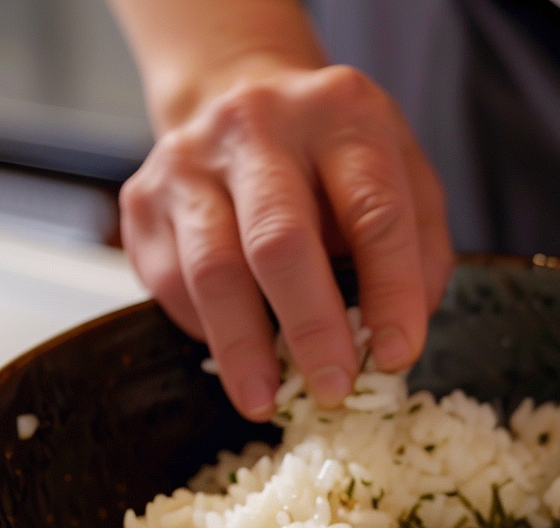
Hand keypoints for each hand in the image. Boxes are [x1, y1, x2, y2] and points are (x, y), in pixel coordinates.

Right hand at [120, 63, 452, 420]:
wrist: (235, 94)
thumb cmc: (331, 161)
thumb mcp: (401, 179)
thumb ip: (416, 253)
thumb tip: (393, 343)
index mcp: (341, 115)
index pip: (374, 210)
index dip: (390, 292)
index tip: (395, 356)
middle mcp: (259, 126)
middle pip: (280, 241)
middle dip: (310, 328)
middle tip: (331, 390)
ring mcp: (190, 160)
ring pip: (212, 270)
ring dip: (243, 349)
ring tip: (266, 401)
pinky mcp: (143, 198)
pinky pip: (172, 282)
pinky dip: (206, 330)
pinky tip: (234, 351)